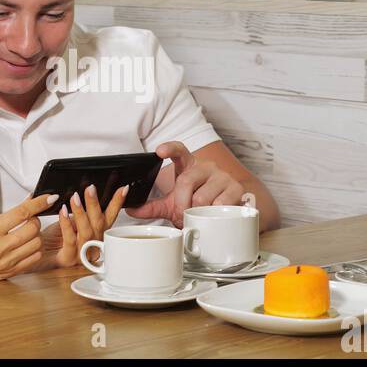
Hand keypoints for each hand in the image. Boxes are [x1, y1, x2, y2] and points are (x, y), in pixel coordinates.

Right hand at [0, 193, 56, 284]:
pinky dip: (34, 249)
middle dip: (35, 220)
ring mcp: (6, 262)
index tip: (49, 197)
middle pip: (33, 228)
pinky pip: (34, 258)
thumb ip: (6, 216)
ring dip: (36, 235)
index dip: (39, 203)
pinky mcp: (10, 272)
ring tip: (26, 234)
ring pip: (37, 243)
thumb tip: (27, 202)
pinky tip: (26, 246)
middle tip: (29, 219)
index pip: (21, 212)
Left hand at [43, 183, 128, 267]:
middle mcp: (92, 246)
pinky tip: (63, 212)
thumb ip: (80, 210)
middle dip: (95, 204)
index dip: (117, 204)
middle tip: (90, 189)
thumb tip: (84, 190)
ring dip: (81, 213)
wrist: (35, 255)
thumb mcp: (70, 219)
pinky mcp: (68, 259)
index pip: (110, 218)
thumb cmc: (52, 239)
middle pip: (98, 224)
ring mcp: (81, 254)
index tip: (122, 189)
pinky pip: (70, 240)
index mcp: (95, 235)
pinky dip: (67, 224)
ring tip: (75, 198)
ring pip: (86, 232)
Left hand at [126, 141, 244, 226]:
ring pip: (202, 196)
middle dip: (180, 204)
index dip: (169, 148)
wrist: (226, 211)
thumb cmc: (197, 203)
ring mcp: (222, 176)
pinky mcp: (236, 188)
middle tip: (181, 215)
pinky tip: (213, 216)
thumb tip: (130, 209)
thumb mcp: (172, 204)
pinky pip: (220, 204)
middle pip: (186, 181)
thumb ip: (152, 206)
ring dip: (196, 213)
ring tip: (197, 218)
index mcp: (188, 166)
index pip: (179, 150)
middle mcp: (206, 167)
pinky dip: (212, 215)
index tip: (159, 150)